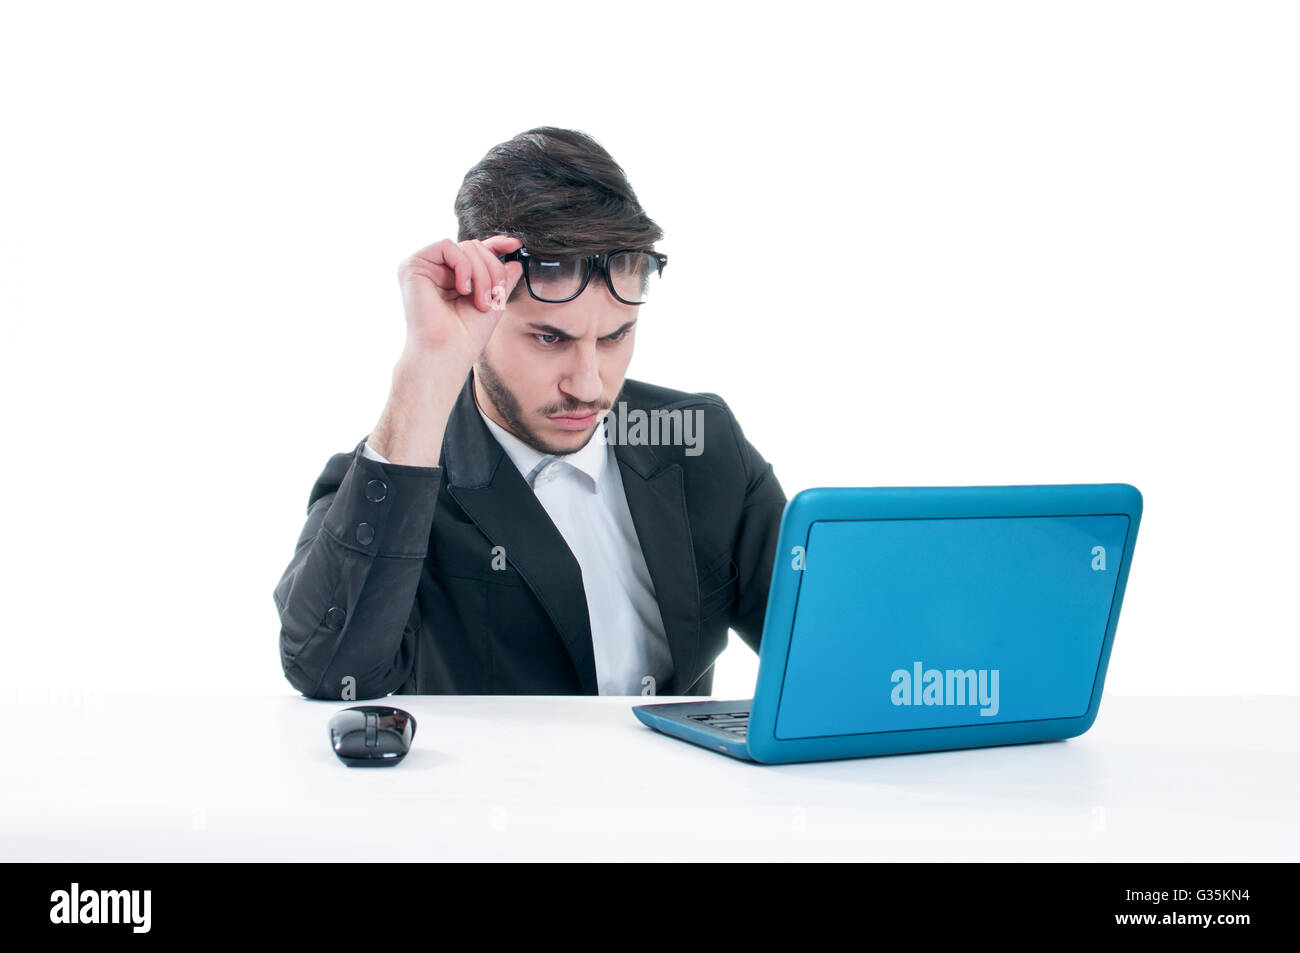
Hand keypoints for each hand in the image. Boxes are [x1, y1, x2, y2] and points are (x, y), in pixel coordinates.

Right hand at [396, 234, 524, 361]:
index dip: (496, 244)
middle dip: (492, 270)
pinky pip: (447, 246)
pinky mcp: (412, 266)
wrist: (447, 353)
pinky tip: (463, 289)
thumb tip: (514, 260)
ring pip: (465, 247)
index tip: (516, 245)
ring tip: (480, 301)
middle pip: (474, 247)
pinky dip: (463, 266)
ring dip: (481, 274)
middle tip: (495, 296)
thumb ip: (502, 279)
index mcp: (451, 277)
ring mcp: (423, 267)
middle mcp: (436, 270)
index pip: (474, 251)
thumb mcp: (493, 302)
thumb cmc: (465, 336)